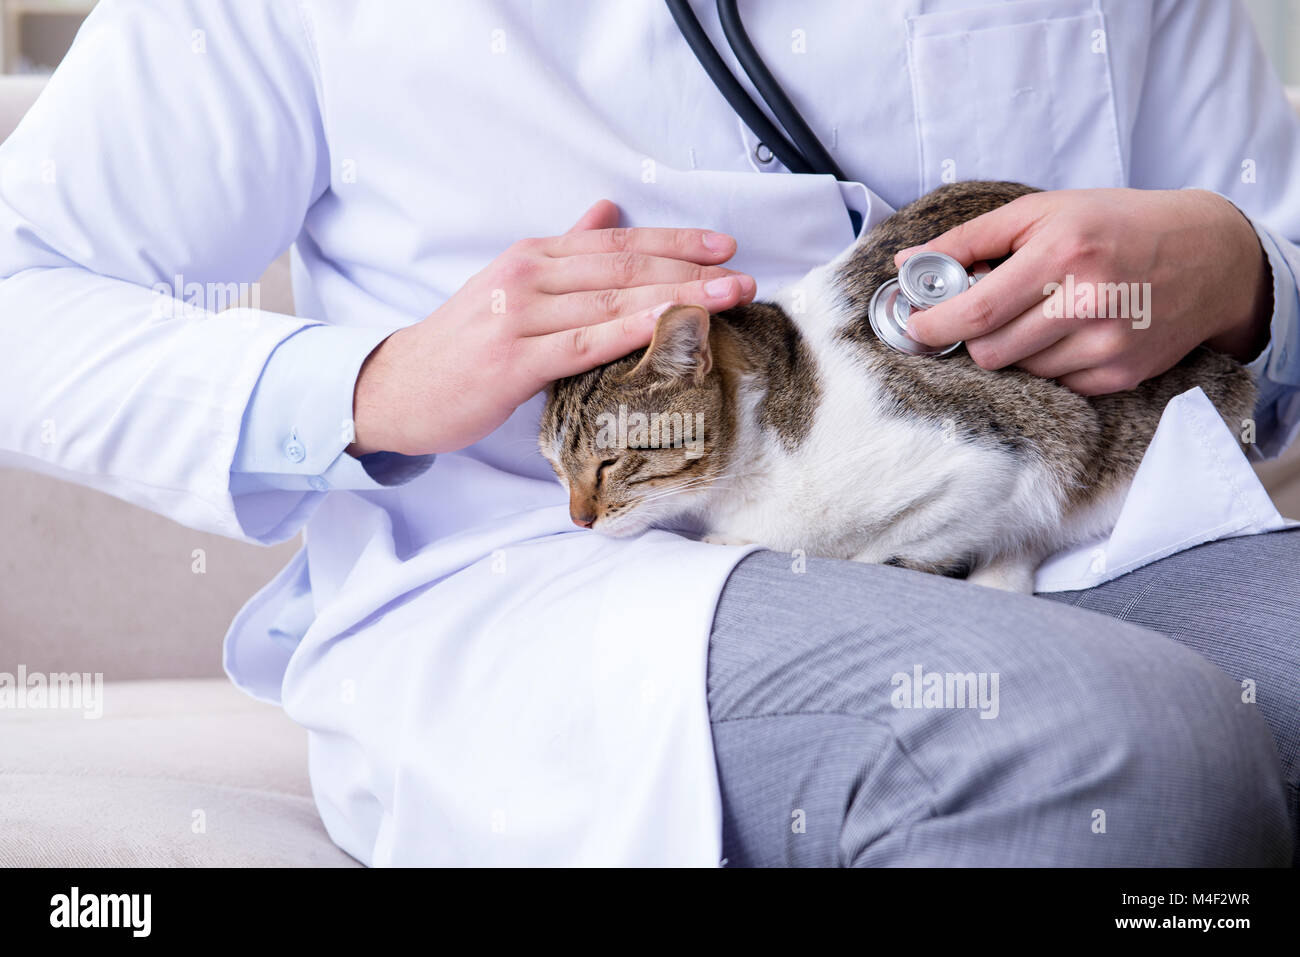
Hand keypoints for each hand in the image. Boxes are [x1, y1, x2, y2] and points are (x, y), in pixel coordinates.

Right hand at [348, 200, 755, 454]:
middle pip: (622, 266)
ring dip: (676, 296)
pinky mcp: (512, 362)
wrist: (398, 388)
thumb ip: (563, 252)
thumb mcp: (510, 286)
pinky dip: (632, 331)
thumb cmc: (461, 345)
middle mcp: (526, 277)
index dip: (673, 241)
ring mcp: (518, 318)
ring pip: (611, 301)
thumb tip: (606, 211)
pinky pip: (584, 344)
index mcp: (530, 257)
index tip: (723, 246)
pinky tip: (670, 325)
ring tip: (728, 297)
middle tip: (742, 273)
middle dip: (689, 268)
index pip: (615, 242)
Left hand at [894, 188, 1272, 394]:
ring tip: (1037, 313)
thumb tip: (907, 261)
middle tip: (981, 313)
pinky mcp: (1121, 374)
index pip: (977, 312)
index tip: (915, 324)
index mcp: (1063, 254)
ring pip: (1020, 371)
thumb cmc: (1118, 224)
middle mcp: (1088, 303)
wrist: (1211, 254)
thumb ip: (969, 239)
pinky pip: (1055, 384)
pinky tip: (1067, 331)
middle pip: (991, 352)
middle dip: (972, 338)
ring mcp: (1108, 344)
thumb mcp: (1043, 211)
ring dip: (1013, 348)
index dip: (934, 325)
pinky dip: (1047, 362)